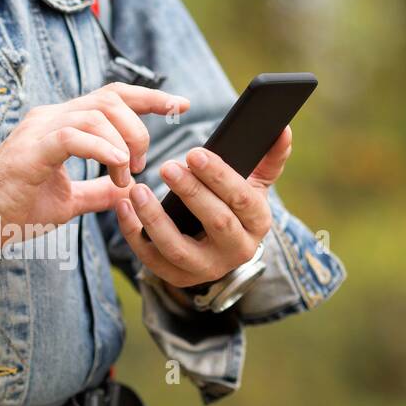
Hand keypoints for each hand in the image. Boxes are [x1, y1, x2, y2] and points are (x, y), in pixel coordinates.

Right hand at [0, 83, 189, 249]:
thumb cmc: (11, 210)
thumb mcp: (67, 201)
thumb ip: (97, 191)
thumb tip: (128, 189)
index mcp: (61, 125)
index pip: (111, 97)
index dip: (150, 98)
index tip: (181, 106)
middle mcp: (51, 118)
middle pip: (111, 97)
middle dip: (142, 125)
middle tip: (142, 164)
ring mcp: (40, 129)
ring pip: (97, 112)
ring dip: (124, 142)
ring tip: (124, 173)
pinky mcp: (31, 149)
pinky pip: (75, 135)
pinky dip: (103, 149)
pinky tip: (114, 168)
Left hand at [115, 126, 292, 287]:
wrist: (218, 248)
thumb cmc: (235, 207)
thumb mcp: (255, 185)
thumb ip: (269, 157)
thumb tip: (282, 128)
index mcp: (258, 224)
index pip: (242, 200)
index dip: (219, 176)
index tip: (195, 152)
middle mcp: (236, 251)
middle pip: (215, 222)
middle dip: (190, 193)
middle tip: (166, 166)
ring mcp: (204, 268)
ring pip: (177, 247)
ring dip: (154, 218)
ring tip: (136, 189)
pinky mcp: (176, 277)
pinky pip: (150, 258)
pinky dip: (133, 232)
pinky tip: (122, 205)